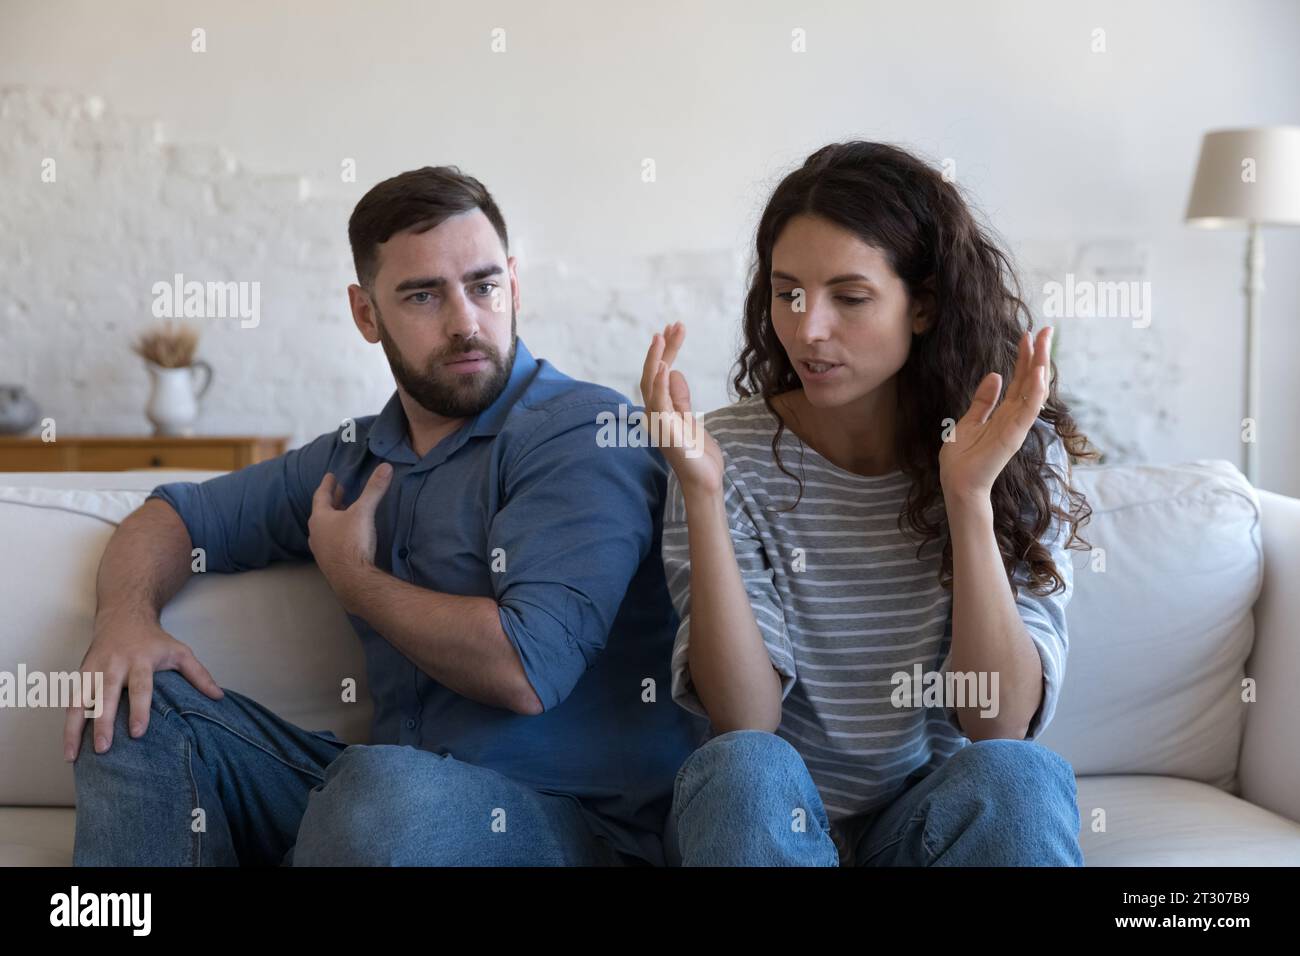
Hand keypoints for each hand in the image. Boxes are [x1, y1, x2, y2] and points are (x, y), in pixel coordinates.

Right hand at [62, 608, 222, 760]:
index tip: (138, 732)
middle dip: (104, 722)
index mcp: (141, 660)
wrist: (124, 615)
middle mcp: (115, 665)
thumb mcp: (180, 652)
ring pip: (81, 700)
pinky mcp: (81, 673)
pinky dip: (68, 723)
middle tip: (104, 748)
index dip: (140, 709)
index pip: (141, 687)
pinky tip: (68, 745)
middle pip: (107, 695)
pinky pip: (71, 700)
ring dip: (75, 728)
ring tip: (73, 756)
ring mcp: (95, 669)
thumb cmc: (155, 640)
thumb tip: (218, 697)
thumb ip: (199, 675)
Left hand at [308, 463, 392, 602]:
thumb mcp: (364, 512)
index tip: (330, 475)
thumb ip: (374, 489)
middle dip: (332, 500)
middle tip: (339, 491)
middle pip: (322, 512)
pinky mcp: (330, 563)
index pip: (321, 495)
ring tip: (344, 512)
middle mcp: (316, 533)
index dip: (327, 484)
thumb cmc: (353, 543)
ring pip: (326, 529)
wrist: (351, 580)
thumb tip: (386, 466)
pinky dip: (338, 534)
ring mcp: (321, 550)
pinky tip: (347, 537)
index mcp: (320, 518)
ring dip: (335, 518)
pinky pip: (331, 542)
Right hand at [639, 322, 724, 496]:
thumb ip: (680, 398)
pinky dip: (661, 384)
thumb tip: (675, 371)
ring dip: (656, 359)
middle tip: (674, 325)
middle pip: (653, 374)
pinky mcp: (666, 431)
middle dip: (662, 348)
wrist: (704, 481)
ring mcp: (658, 422)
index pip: (659, 374)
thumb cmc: (698, 454)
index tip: (674, 330)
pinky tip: (666, 366)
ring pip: (651, 385)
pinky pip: (659, 404)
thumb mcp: (690, 419)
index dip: (665, 351)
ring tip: (663, 336)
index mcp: (660, 409)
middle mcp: (654, 413)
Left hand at [939, 326, 1051, 503]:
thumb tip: (995, 375)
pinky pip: (1028, 410)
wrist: (957, 483)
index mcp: (1003, 412)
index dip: (1024, 357)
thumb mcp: (968, 421)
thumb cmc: (962, 457)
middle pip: (1030, 380)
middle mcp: (1014, 416)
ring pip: (1034, 391)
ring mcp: (1016, 426)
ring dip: (1040, 367)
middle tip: (1047, 329)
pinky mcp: (1014, 436)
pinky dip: (1035, 392)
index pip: (1018, 379)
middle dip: (1038, 355)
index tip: (1029, 334)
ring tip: (1044, 343)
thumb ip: (983, 401)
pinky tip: (1039, 373)